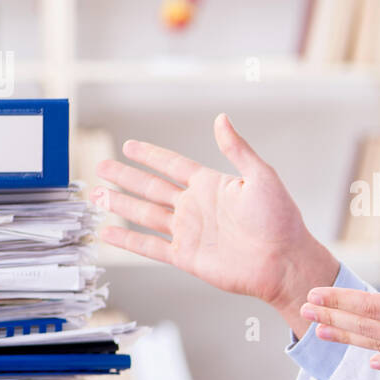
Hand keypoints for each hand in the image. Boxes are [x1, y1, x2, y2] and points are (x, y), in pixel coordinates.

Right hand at [92, 113, 337, 332]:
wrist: (283, 261)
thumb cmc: (280, 219)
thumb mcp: (261, 176)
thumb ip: (237, 149)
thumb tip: (221, 119)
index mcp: (211, 185)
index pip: (172, 165)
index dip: (150, 155)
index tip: (129, 145)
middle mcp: (196, 206)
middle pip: (151, 187)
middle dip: (125, 177)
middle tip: (101, 166)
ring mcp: (189, 232)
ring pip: (145, 214)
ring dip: (120, 205)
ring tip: (96, 195)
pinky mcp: (187, 257)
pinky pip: (150, 246)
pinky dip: (128, 240)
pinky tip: (109, 233)